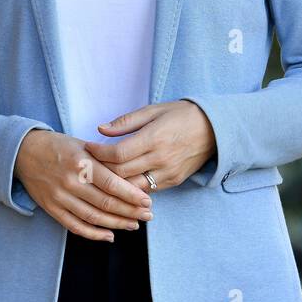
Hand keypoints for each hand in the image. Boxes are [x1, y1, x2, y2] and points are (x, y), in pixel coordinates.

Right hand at [14, 130, 153, 240]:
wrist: (24, 152)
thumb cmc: (59, 146)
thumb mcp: (82, 145)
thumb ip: (104, 160)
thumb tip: (132, 177)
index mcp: (81, 162)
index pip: (112, 183)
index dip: (131, 195)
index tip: (147, 201)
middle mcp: (70, 181)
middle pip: (106, 203)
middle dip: (130, 212)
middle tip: (148, 215)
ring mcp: (60, 197)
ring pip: (93, 217)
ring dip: (117, 224)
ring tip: (134, 225)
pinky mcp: (52, 208)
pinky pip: (75, 226)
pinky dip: (94, 234)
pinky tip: (110, 236)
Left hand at [83, 100, 215, 193]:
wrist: (214, 129)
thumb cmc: (181, 115)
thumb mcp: (153, 110)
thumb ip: (125, 122)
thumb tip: (100, 129)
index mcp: (154, 138)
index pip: (118, 154)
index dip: (98, 153)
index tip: (87, 148)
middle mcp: (161, 158)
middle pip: (122, 174)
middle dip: (101, 170)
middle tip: (88, 164)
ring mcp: (168, 173)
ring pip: (132, 187)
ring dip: (115, 184)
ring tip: (101, 176)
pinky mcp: (173, 181)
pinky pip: (147, 190)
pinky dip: (132, 188)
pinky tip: (121, 182)